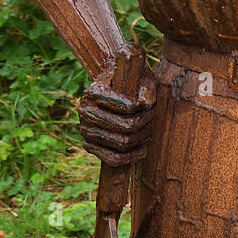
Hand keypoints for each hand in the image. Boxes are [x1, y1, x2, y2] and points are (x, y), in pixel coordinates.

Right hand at [77, 47, 156, 165]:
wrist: (110, 90)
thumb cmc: (131, 81)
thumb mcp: (142, 79)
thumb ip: (147, 90)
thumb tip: (146, 105)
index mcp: (94, 91)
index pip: (128, 106)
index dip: (145, 108)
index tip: (151, 105)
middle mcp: (85, 110)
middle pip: (126, 127)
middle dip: (145, 123)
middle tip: (153, 116)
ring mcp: (85, 129)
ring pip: (122, 143)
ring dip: (142, 138)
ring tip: (149, 129)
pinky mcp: (89, 145)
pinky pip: (113, 159)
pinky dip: (132, 156)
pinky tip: (144, 149)